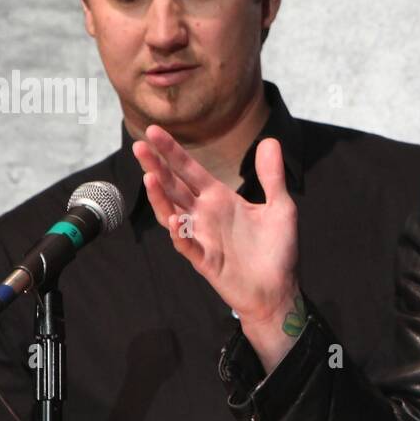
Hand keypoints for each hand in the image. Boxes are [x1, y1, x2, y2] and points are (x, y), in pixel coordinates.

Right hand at [133, 126, 303, 372]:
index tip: (155, 131)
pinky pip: (188, 246)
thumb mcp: (280, 207)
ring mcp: (203, 238)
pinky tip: (176, 220)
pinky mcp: (206, 261)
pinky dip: (180, 234)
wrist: (279, 289)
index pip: (190, 170)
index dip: (172, 151)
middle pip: (174, 187)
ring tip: (149, 177)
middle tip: (139, 146)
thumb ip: (272, 176)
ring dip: (159, 198)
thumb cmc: (277, 250)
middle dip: (156, 167)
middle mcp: (205, 215)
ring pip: (172, 214)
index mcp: (219, 199)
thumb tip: (269, 140)